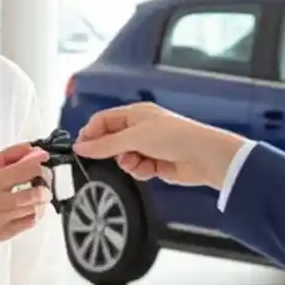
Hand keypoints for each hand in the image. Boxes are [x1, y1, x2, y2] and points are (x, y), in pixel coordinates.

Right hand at [0, 142, 51, 248]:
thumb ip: (9, 156)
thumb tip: (31, 149)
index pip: (23, 170)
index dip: (38, 162)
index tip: (44, 157)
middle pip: (34, 193)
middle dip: (45, 183)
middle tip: (44, 178)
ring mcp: (2, 220)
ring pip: (34, 208)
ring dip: (41, 199)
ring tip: (37, 192)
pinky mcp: (5, 234)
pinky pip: (30, 222)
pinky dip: (35, 213)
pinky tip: (29, 207)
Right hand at [72, 102, 244, 187]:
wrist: (204, 156)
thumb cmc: (172, 137)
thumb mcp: (134, 137)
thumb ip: (105, 144)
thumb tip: (80, 147)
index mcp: (135, 113)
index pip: (103, 120)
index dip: (91, 133)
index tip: (81, 149)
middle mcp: (140, 128)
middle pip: (111, 140)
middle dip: (110, 151)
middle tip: (112, 158)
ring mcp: (148, 146)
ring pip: (123, 157)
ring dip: (127, 163)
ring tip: (136, 163)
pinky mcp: (156, 163)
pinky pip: (137, 168)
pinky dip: (140, 170)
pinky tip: (149, 170)